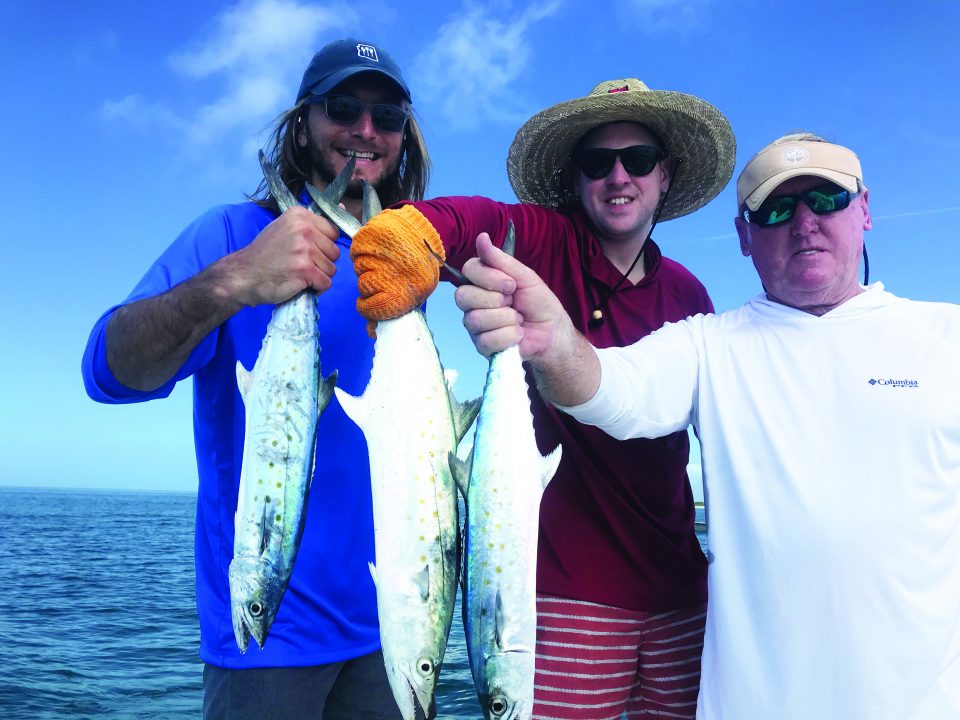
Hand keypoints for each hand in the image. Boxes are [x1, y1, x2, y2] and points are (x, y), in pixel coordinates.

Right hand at [220, 206, 340, 306]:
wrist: (243, 275)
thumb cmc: (265, 254)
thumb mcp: (285, 228)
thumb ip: (311, 222)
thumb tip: (344, 206)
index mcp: (300, 215)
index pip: (333, 231)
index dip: (323, 246)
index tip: (307, 251)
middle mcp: (303, 228)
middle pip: (334, 252)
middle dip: (321, 263)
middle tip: (299, 264)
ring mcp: (304, 249)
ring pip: (332, 269)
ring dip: (318, 277)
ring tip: (298, 274)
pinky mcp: (304, 269)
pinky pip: (326, 283)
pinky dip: (316, 289)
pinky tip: (299, 284)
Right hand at [351, 205, 443, 321]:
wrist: (425, 233)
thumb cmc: (421, 267)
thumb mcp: (416, 294)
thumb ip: (393, 311)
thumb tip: (371, 330)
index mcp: (400, 295)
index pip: (371, 310)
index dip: (367, 309)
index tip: (368, 304)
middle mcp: (384, 278)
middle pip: (363, 289)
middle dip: (370, 286)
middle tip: (383, 276)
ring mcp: (374, 257)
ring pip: (359, 270)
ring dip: (367, 267)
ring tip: (384, 260)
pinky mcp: (366, 239)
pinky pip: (356, 252)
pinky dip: (362, 252)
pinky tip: (377, 251)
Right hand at [455, 232, 569, 359]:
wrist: (552, 331)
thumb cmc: (538, 302)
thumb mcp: (523, 276)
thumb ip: (500, 259)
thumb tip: (482, 237)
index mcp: (481, 282)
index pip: (468, 271)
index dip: (489, 277)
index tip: (511, 284)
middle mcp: (472, 303)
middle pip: (464, 296)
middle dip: (497, 300)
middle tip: (514, 303)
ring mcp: (475, 325)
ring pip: (475, 319)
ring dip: (507, 319)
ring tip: (518, 320)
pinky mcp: (482, 346)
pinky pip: (486, 340)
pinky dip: (509, 336)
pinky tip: (518, 334)